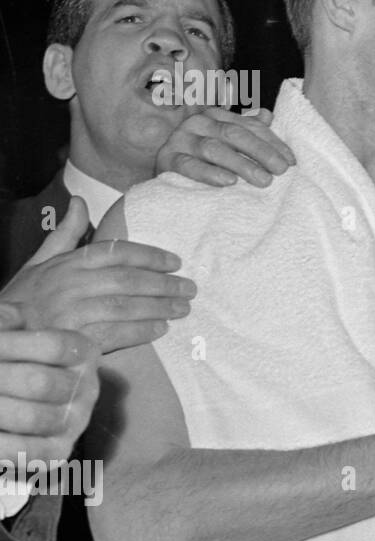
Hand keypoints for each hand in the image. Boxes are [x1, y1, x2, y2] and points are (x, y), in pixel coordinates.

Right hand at [0, 197, 194, 353]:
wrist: (2, 337)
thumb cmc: (24, 299)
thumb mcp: (39, 262)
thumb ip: (65, 234)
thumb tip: (79, 201)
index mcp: (67, 263)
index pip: (116, 252)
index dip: (150, 256)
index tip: (176, 262)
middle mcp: (71, 285)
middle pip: (127, 280)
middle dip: (163, 284)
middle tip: (189, 288)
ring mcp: (71, 313)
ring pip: (125, 306)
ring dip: (159, 307)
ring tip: (182, 309)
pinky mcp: (74, 339)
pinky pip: (115, 334)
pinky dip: (141, 332)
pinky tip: (161, 329)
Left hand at [0, 303, 100, 463]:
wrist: (14, 396)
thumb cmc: (11, 362)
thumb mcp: (14, 333)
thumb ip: (7, 319)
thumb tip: (3, 323)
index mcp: (83, 352)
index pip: (54, 345)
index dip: (12, 344)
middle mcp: (88, 388)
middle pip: (39, 382)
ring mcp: (75, 422)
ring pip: (31, 416)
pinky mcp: (57, 452)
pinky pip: (28, 451)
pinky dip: (0, 444)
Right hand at [155, 106, 294, 187]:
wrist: (167, 176)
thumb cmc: (204, 159)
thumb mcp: (228, 144)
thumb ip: (247, 130)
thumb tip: (268, 114)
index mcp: (216, 116)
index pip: (249, 127)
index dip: (272, 143)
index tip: (291, 162)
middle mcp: (197, 122)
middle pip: (234, 134)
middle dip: (261, 152)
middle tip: (281, 171)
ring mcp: (180, 139)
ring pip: (214, 149)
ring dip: (241, 164)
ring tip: (263, 180)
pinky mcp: (166, 159)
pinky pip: (189, 166)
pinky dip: (209, 173)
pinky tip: (229, 182)